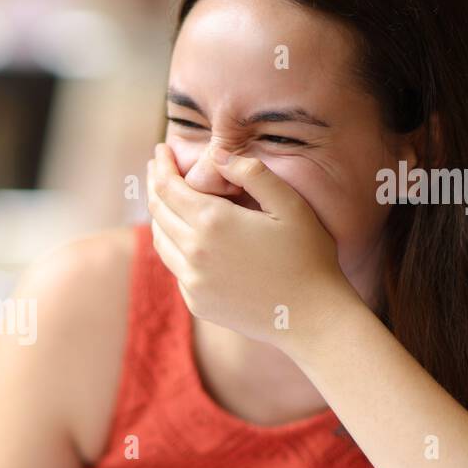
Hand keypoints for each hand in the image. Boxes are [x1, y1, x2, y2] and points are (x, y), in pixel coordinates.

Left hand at [146, 142, 358, 352]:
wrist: (312, 316)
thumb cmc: (308, 255)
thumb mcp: (289, 204)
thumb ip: (252, 173)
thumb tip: (217, 155)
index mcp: (212, 222)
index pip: (169, 187)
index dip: (161, 165)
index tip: (160, 150)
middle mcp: (193, 252)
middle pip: (159, 211)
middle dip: (155, 185)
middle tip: (155, 168)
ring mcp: (192, 281)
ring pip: (162, 240)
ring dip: (159, 216)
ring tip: (164, 198)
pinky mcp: (196, 302)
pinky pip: (176, 267)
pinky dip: (174, 246)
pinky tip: (182, 236)